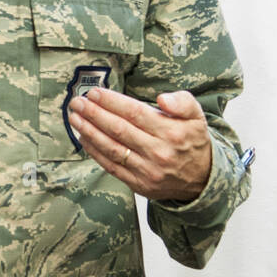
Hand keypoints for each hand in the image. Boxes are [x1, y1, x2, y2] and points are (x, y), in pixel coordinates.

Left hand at [67, 87, 211, 202]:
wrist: (202, 179)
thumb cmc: (192, 141)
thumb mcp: (196, 116)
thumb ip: (182, 102)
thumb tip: (162, 99)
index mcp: (171, 132)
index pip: (134, 113)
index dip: (111, 102)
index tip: (94, 93)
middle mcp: (158, 152)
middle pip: (119, 129)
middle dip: (94, 114)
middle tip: (77, 102)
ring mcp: (147, 170)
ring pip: (112, 149)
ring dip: (89, 132)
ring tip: (74, 118)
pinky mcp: (139, 184)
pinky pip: (111, 167)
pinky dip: (95, 152)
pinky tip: (83, 139)